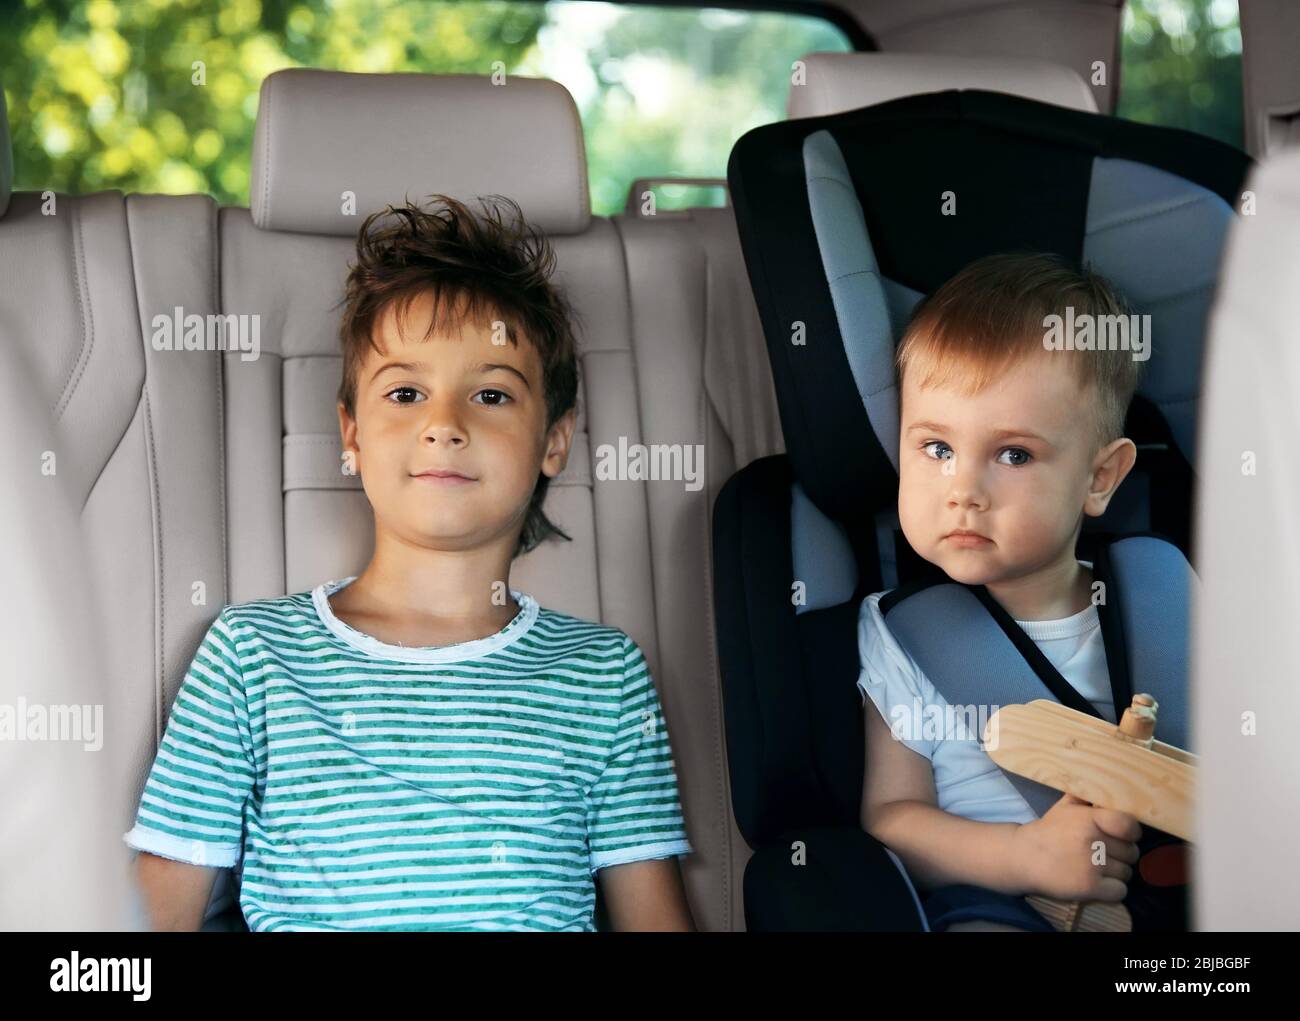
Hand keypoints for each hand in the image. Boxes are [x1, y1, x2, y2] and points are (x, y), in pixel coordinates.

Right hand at [1013, 793, 1140, 901]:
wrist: (1023, 857)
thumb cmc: (1048, 831)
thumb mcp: (1064, 807)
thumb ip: (1087, 797)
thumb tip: (1110, 786)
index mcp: (1089, 819)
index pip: (1129, 826)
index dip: (1132, 833)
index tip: (1125, 837)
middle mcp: (1092, 841)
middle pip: (1131, 853)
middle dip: (1122, 855)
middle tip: (1104, 854)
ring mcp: (1091, 866)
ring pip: (1127, 873)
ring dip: (1116, 873)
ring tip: (1098, 869)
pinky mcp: (1089, 887)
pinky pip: (1120, 891)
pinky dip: (1113, 890)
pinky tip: (1099, 884)